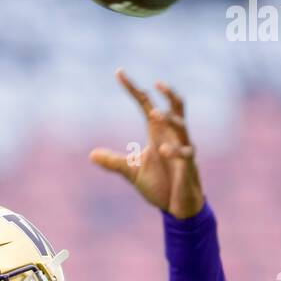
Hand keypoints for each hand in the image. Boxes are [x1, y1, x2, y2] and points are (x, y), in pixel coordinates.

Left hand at [89, 70, 205, 219]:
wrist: (178, 207)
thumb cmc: (159, 185)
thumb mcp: (133, 172)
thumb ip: (114, 162)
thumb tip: (91, 155)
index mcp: (157, 132)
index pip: (145, 103)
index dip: (133, 88)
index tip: (119, 72)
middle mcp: (171, 135)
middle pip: (175, 105)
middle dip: (168, 93)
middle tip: (156, 83)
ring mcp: (182, 148)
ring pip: (181, 125)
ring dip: (169, 118)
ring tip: (155, 113)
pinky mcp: (188, 165)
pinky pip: (184, 153)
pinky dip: (174, 150)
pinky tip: (163, 150)